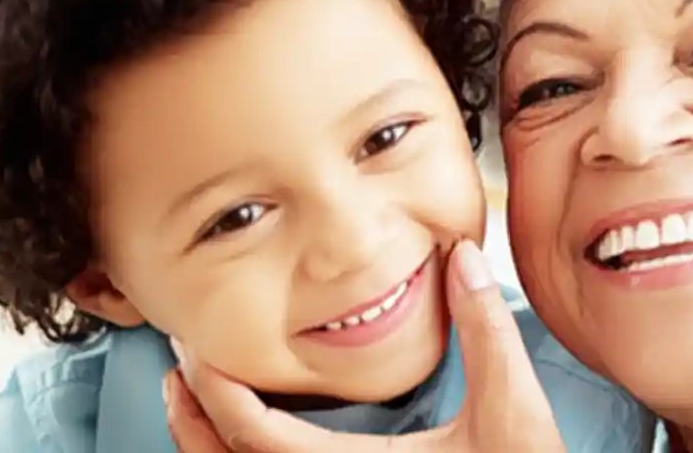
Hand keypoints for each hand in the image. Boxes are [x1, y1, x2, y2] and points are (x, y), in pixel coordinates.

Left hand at [164, 240, 564, 452]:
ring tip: (199, 400)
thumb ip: (487, 332)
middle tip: (180, 370)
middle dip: (195, 422)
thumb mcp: (512, 411)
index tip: (195, 352)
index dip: (220, 395)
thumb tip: (462, 258)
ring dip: (214, 447)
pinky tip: (256, 439)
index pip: (262, 441)